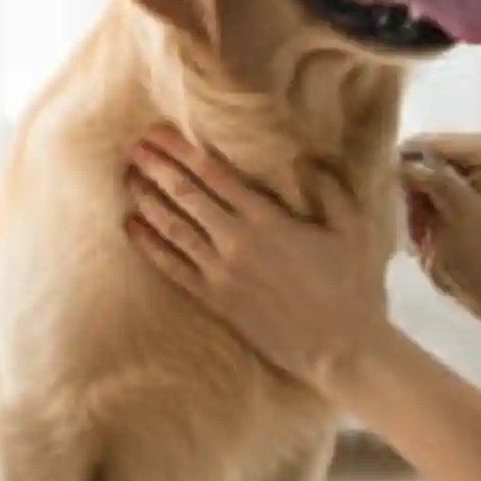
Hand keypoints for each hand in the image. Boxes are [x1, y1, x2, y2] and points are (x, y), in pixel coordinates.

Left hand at [123, 125, 390, 385]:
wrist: (339, 349)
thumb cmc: (353, 288)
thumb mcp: (353, 230)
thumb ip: (331, 191)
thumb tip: (309, 160)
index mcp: (267, 218)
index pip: (214, 174)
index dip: (183, 150)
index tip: (160, 132)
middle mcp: (236, 241)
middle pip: (185, 194)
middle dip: (157, 167)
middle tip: (134, 146)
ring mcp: (221, 273)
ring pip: (172, 228)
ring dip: (147, 200)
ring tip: (128, 178)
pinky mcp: (215, 301)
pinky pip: (172, 268)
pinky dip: (148, 246)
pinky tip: (131, 227)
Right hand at [399, 133, 480, 303]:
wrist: (480, 280)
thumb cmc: (478, 247)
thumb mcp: (460, 209)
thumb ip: (434, 179)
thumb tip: (399, 162)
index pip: (430, 144)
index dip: (415, 171)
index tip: (417, 206)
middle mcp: (468, 150)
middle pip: (415, 156)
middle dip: (411, 189)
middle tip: (420, 222)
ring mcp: (450, 168)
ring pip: (405, 175)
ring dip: (408, 205)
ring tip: (421, 230)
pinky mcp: (436, 186)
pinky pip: (406, 189)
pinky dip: (409, 211)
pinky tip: (420, 231)